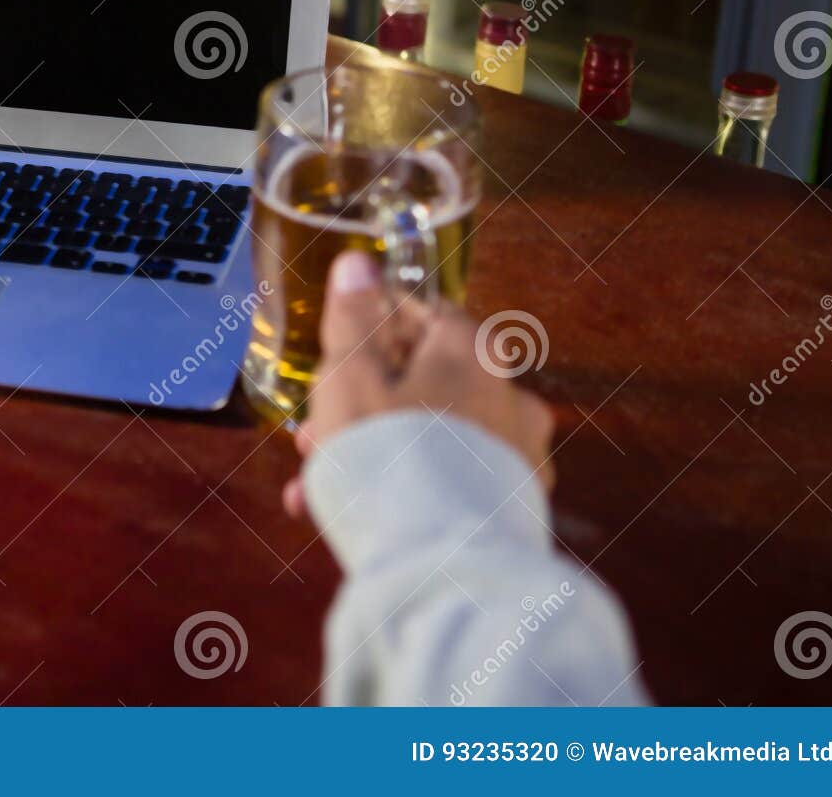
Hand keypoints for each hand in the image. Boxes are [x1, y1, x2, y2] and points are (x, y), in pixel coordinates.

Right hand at [282, 251, 554, 518]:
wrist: (441, 568)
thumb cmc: (387, 458)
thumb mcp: (350, 377)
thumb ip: (353, 317)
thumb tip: (358, 262)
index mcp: (474, 352)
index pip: (424, 314)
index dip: (371, 328)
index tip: (334, 355)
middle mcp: (510, 397)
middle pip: (425, 383)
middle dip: (360, 406)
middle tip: (312, 436)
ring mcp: (519, 458)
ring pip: (431, 439)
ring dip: (371, 453)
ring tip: (315, 488)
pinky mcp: (514, 511)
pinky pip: (448, 484)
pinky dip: (403, 490)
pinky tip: (348, 518)